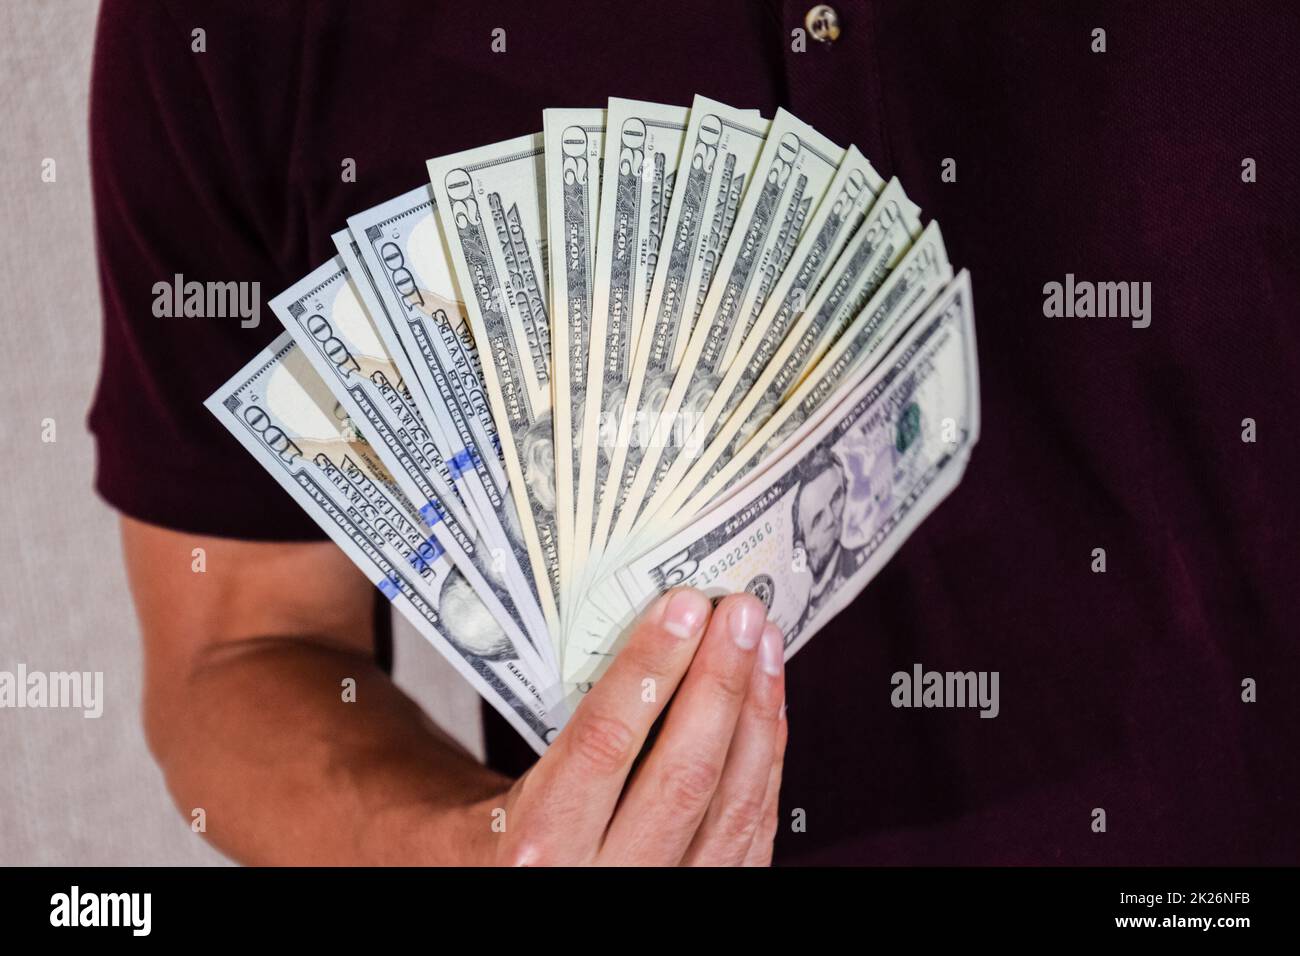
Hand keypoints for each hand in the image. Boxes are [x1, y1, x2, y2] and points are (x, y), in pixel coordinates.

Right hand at [464, 588, 787, 865]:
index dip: (649, 668)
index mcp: (543, 842)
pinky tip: (769, 706)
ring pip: (734, 804)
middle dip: (720, 681)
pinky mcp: (709, 896)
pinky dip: (767, 760)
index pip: (604, 742)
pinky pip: (753, 828)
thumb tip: (651, 628)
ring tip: (765, 645)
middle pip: (683, 773)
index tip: (680, 607)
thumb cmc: (531, 835)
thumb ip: (578, 729)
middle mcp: (605, 878)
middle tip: (741, 613)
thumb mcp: (524, 786)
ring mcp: (667, 895)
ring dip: (757, 713)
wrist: (544, 897)